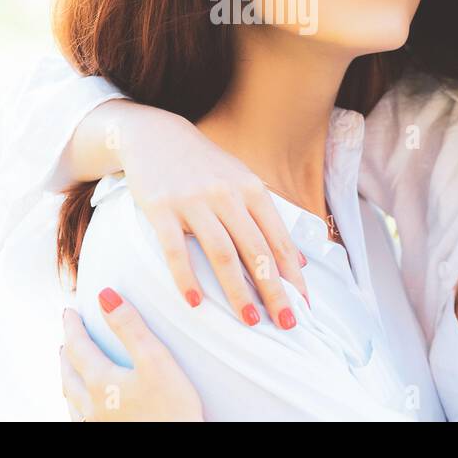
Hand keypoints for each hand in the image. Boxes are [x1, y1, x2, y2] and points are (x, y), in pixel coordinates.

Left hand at [60, 293, 202, 421]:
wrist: (179, 452)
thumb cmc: (172, 412)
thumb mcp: (156, 361)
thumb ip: (131, 327)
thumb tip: (106, 297)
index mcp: (102, 382)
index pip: (79, 346)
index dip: (73, 326)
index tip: (69, 312)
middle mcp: (93, 406)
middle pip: (70, 374)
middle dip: (67, 352)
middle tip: (66, 338)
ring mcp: (98, 425)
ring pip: (72, 399)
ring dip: (68, 379)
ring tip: (70, 369)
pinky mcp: (108, 435)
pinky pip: (82, 418)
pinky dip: (78, 405)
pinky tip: (87, 408)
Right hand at [99, 100, 308, 327]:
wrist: (153, 134)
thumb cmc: (202, 165)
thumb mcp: (240, 180)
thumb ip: (267, 218)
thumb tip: (298, 262)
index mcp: (250, 188)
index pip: (278, 239)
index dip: (293, 275)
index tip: (304, 305)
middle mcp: (226, 194)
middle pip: (256, 250)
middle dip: (275, 290)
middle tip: (287, 323)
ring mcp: (193, 201)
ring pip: (222, 253)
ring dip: (238, 291)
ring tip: (251, 321)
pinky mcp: (161, 208)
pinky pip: (175, 249)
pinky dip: (186, 278)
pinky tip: (195, 303)